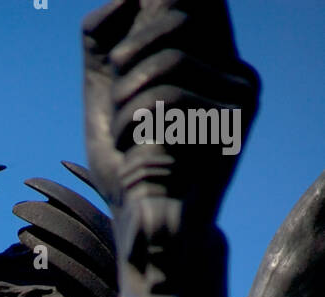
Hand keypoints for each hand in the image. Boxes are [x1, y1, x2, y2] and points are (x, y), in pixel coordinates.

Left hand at [82, 0, 258, 262]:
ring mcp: (241, 94)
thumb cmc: (124, 164)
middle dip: (131, 56)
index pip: (183, 4)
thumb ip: (104, 40)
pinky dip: (138, 120)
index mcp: (211, 59)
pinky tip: (133, 149)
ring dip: (130, 96)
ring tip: (121, 133)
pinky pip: (174, 96)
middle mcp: (234, 69)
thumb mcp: (104, 93)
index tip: (117, 58)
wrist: (144, 224)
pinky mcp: (234, 123)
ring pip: (173, 58)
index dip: (146, 14)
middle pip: (178, 16)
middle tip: (116, 93)